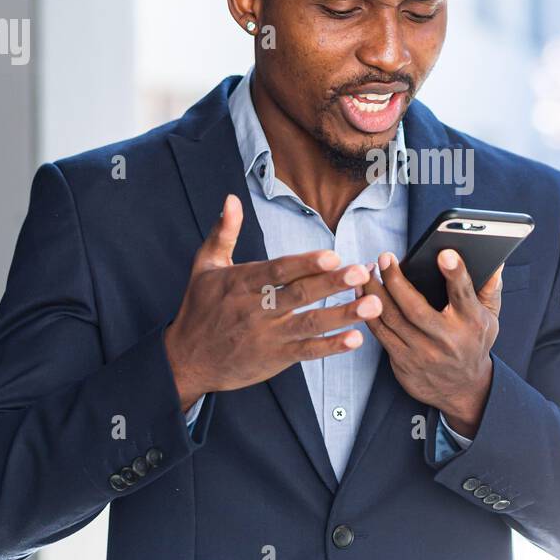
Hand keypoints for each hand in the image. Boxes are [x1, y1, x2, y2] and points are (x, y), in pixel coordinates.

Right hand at [164, 194, 381, 409]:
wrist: (186, 361)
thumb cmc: (199, 309)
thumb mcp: (205, 266)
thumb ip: (224, 232)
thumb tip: (232, 199)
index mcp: (242, 283)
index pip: (278, 271)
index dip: (305, 264)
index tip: (331, 256)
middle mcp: (257, 309)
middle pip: (299, 294)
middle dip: (332, 284)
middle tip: (362, 272)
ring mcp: (268, 335)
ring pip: (310, 323)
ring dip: (343, 314)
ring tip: (373, 305)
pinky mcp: (276, 358)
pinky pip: (308, 351)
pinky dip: (332, 346)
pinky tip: (356, 338)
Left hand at [361, 248, 502, 436]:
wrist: (463, 390)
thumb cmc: (474, 344)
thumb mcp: (490, 319)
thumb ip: (489, 289)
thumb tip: (495, 261)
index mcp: (470, 322)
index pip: (463, 294)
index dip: (455, 273)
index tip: (444, 254)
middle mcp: (446, 339)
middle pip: (415, 308)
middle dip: (396, 280)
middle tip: (385, 258)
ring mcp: (422, 353)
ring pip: (392, 319)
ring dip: (375, 293)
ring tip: (366, 271)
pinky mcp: (403, 362)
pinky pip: (381, 333)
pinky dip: (368, 311)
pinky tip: (363, 293)